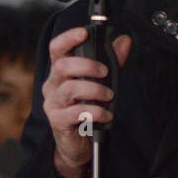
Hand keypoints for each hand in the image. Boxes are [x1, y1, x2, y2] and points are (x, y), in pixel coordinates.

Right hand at [42, 26, 133, 177]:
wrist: (78, 144)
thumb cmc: (87, 109)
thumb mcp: (102, 82)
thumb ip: (112, 61)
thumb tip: (124, 40)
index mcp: (60, 72)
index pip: (57, 49)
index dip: (68, 38)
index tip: (84, 32)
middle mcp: (52, 85)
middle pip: (62, 66)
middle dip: (87, 65)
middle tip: (105, 71)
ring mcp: (52, 103)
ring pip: (70, 89)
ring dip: (95, 89)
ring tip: (109, 95)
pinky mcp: (57, 121)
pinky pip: (75, 112)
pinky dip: (95, 111)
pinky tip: (105, 115)